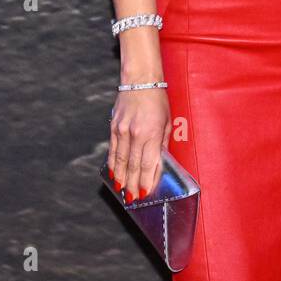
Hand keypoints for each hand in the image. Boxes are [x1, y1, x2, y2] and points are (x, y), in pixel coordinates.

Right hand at [109, 87, 171, 201]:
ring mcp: (122, 131)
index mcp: (152, 133)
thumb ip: (163, 144)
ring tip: (122, 191)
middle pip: (133, 166)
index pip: (148, 163)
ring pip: (121, 161)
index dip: (146, 180)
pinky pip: (112, 150)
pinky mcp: (113, 127)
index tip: (146, 192)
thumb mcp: (168, 122)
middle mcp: (136, 134)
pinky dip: (113, 164)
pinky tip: (113, 174)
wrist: (140, 81)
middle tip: (133, 199)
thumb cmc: (158, 101)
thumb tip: (159, 164)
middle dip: (133, 184)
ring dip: (121, 178)